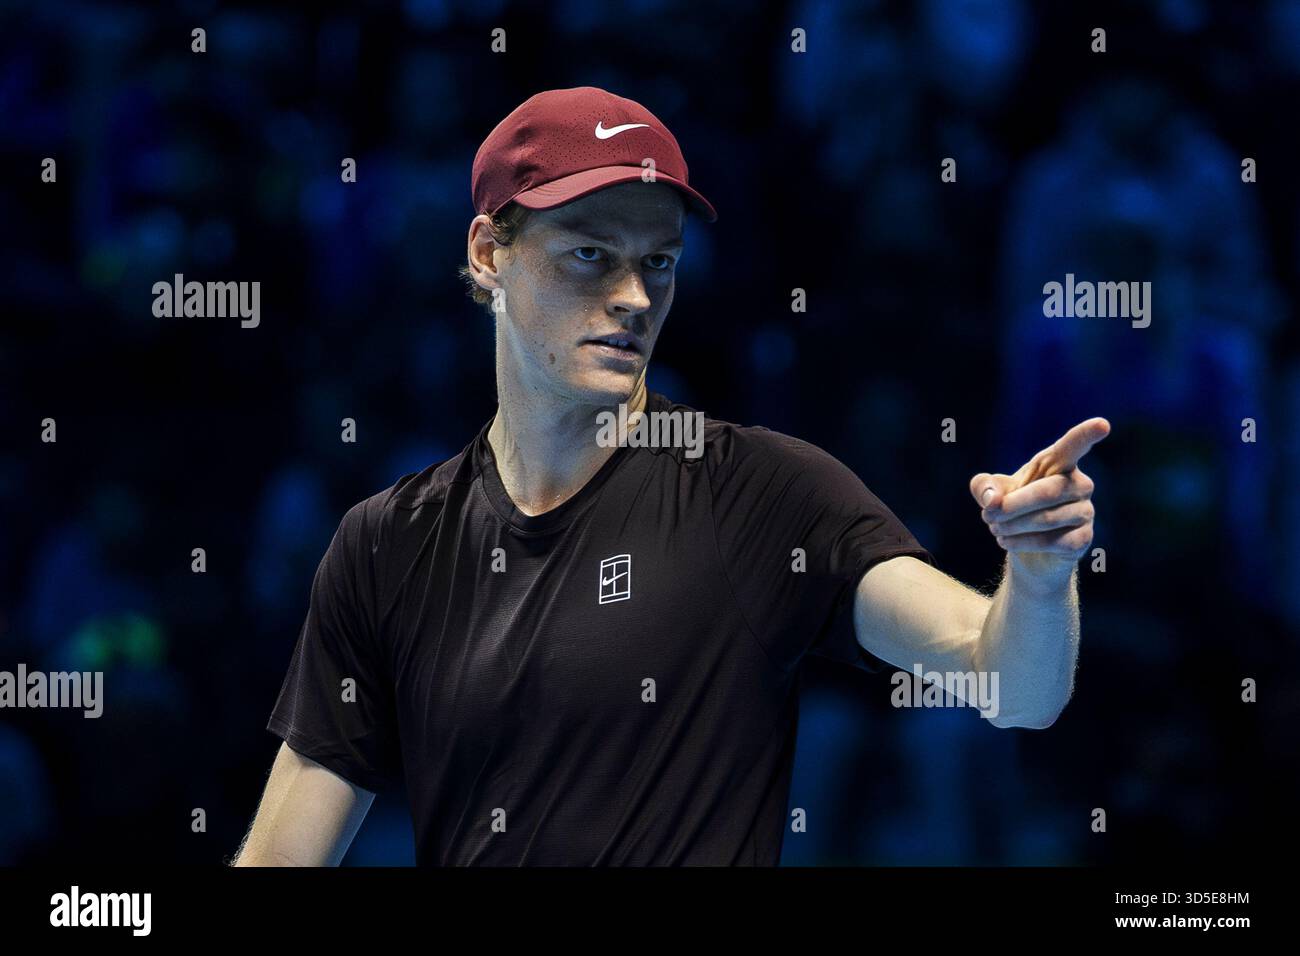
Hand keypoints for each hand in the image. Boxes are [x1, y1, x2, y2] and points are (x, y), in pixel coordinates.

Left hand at [969, 418, 1109, 578]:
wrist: (1025, 548)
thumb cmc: (1012, 509)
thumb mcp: (991, 493)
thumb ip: (984, 487)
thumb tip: (993, 500)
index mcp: (1058, 463)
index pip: (1073, 446)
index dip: (1086, 434)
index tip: (1102, 424)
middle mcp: (1079, 484)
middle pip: (1048, 492)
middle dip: (1011, 506)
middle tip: (988, 515)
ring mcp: (1085, 511)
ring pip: (1048, 519)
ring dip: (1012, 526)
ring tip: (996, 529)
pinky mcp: (1084, 538)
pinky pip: (1053, 541)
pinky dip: (1023, 543)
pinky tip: (1008, 541)